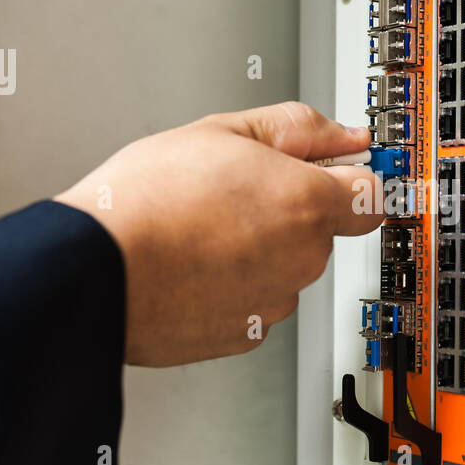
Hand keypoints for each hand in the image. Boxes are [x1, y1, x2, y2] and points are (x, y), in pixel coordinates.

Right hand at [56, 101, 382, 365]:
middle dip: (288, 209)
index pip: (372, 194)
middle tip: (232, 190)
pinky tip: (191, 264)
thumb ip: (298, 129)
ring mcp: (273, 303)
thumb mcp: (221, 130)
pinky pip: (252, 302)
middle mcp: (301, 260)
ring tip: (199, 228)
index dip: (347, 176)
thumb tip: (345, 135)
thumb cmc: (145, 202)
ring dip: (257, 249)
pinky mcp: (242, 336)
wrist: (92, 271)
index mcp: (308, 205)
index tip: (332, 169)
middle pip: (320, 230)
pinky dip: (231, 285)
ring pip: (284, 268)